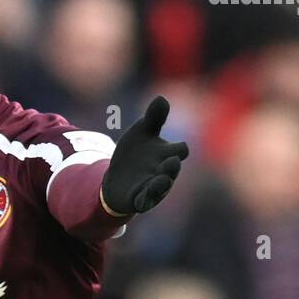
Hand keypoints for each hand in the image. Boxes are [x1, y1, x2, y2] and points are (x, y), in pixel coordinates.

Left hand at [100, 96, 188, 215]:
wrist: (118, 178)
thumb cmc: (136, 153)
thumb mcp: (142, 133)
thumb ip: (153, 118)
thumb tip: (161, 98)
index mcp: (167, 153)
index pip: (180, 150)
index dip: (178, 149)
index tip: (177, 148)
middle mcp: (164, 171)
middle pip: (173, 169)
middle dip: (173, 166)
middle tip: (172, 161)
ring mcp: (153, 186)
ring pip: (162, 186)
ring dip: (162, 183)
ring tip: (162, 178)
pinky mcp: (140, 199)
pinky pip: (145, 200)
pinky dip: (145, 198)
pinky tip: (142, 196)